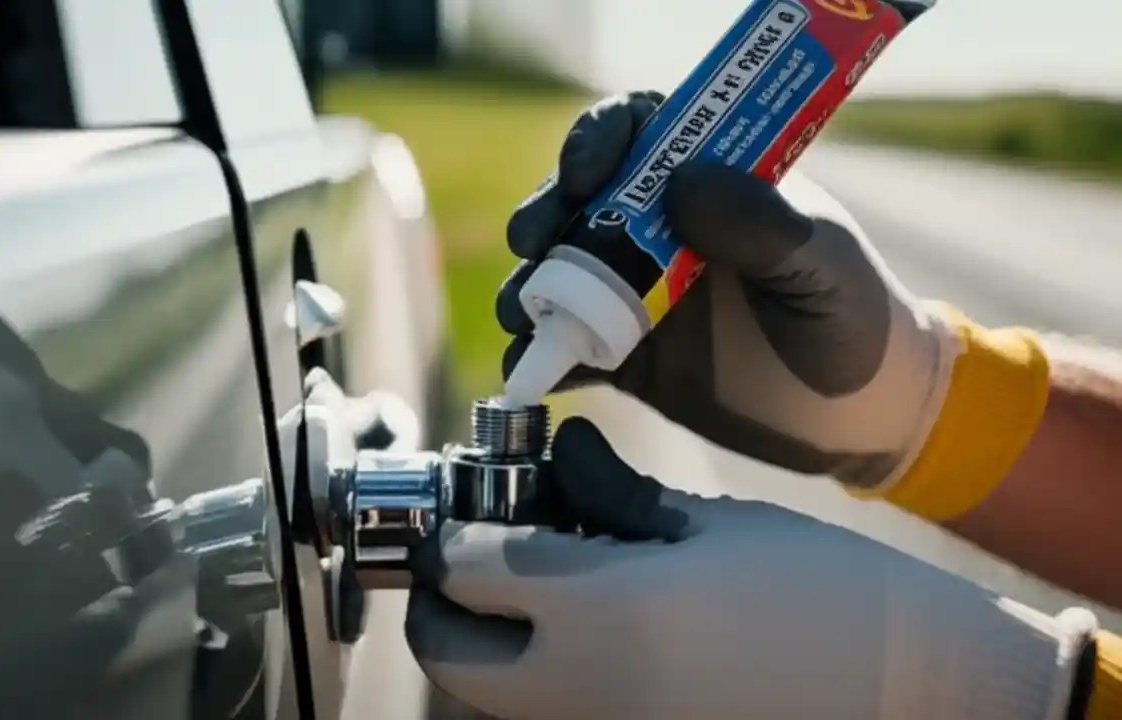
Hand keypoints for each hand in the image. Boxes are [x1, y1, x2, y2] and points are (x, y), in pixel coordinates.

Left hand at [405, 418, 1094, 719]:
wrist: (906, 689)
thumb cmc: (821, 592)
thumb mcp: (708, 524)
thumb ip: (611, 491)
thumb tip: (553, 452)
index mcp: (605, 614)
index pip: (464, 571)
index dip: (452, 530)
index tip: (464, 502)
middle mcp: (582, 690)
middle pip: (447, 655)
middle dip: (445, 599)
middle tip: (476, 549)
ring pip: (489, 691)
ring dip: (485, 634)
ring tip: (535, 577)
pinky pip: (544, 708)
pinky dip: (534, 667)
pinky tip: (582, 619)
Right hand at [498, 92, 959, 492]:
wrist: (860, 418)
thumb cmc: (854, 322)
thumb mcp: (824, 266)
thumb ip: (762, 223)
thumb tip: (682, 181)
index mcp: (711, 185)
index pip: (640, 135)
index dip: (599, 139)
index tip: (583, 172)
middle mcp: (661, 232)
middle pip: (579, 200)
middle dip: (544, 212)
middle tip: (534, 240)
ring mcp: (636, 295)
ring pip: (559, 274)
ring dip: (529, 286)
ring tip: (522, 312)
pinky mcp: (626, 359)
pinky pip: (567, 350)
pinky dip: (538, 357)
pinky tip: (530, 370)